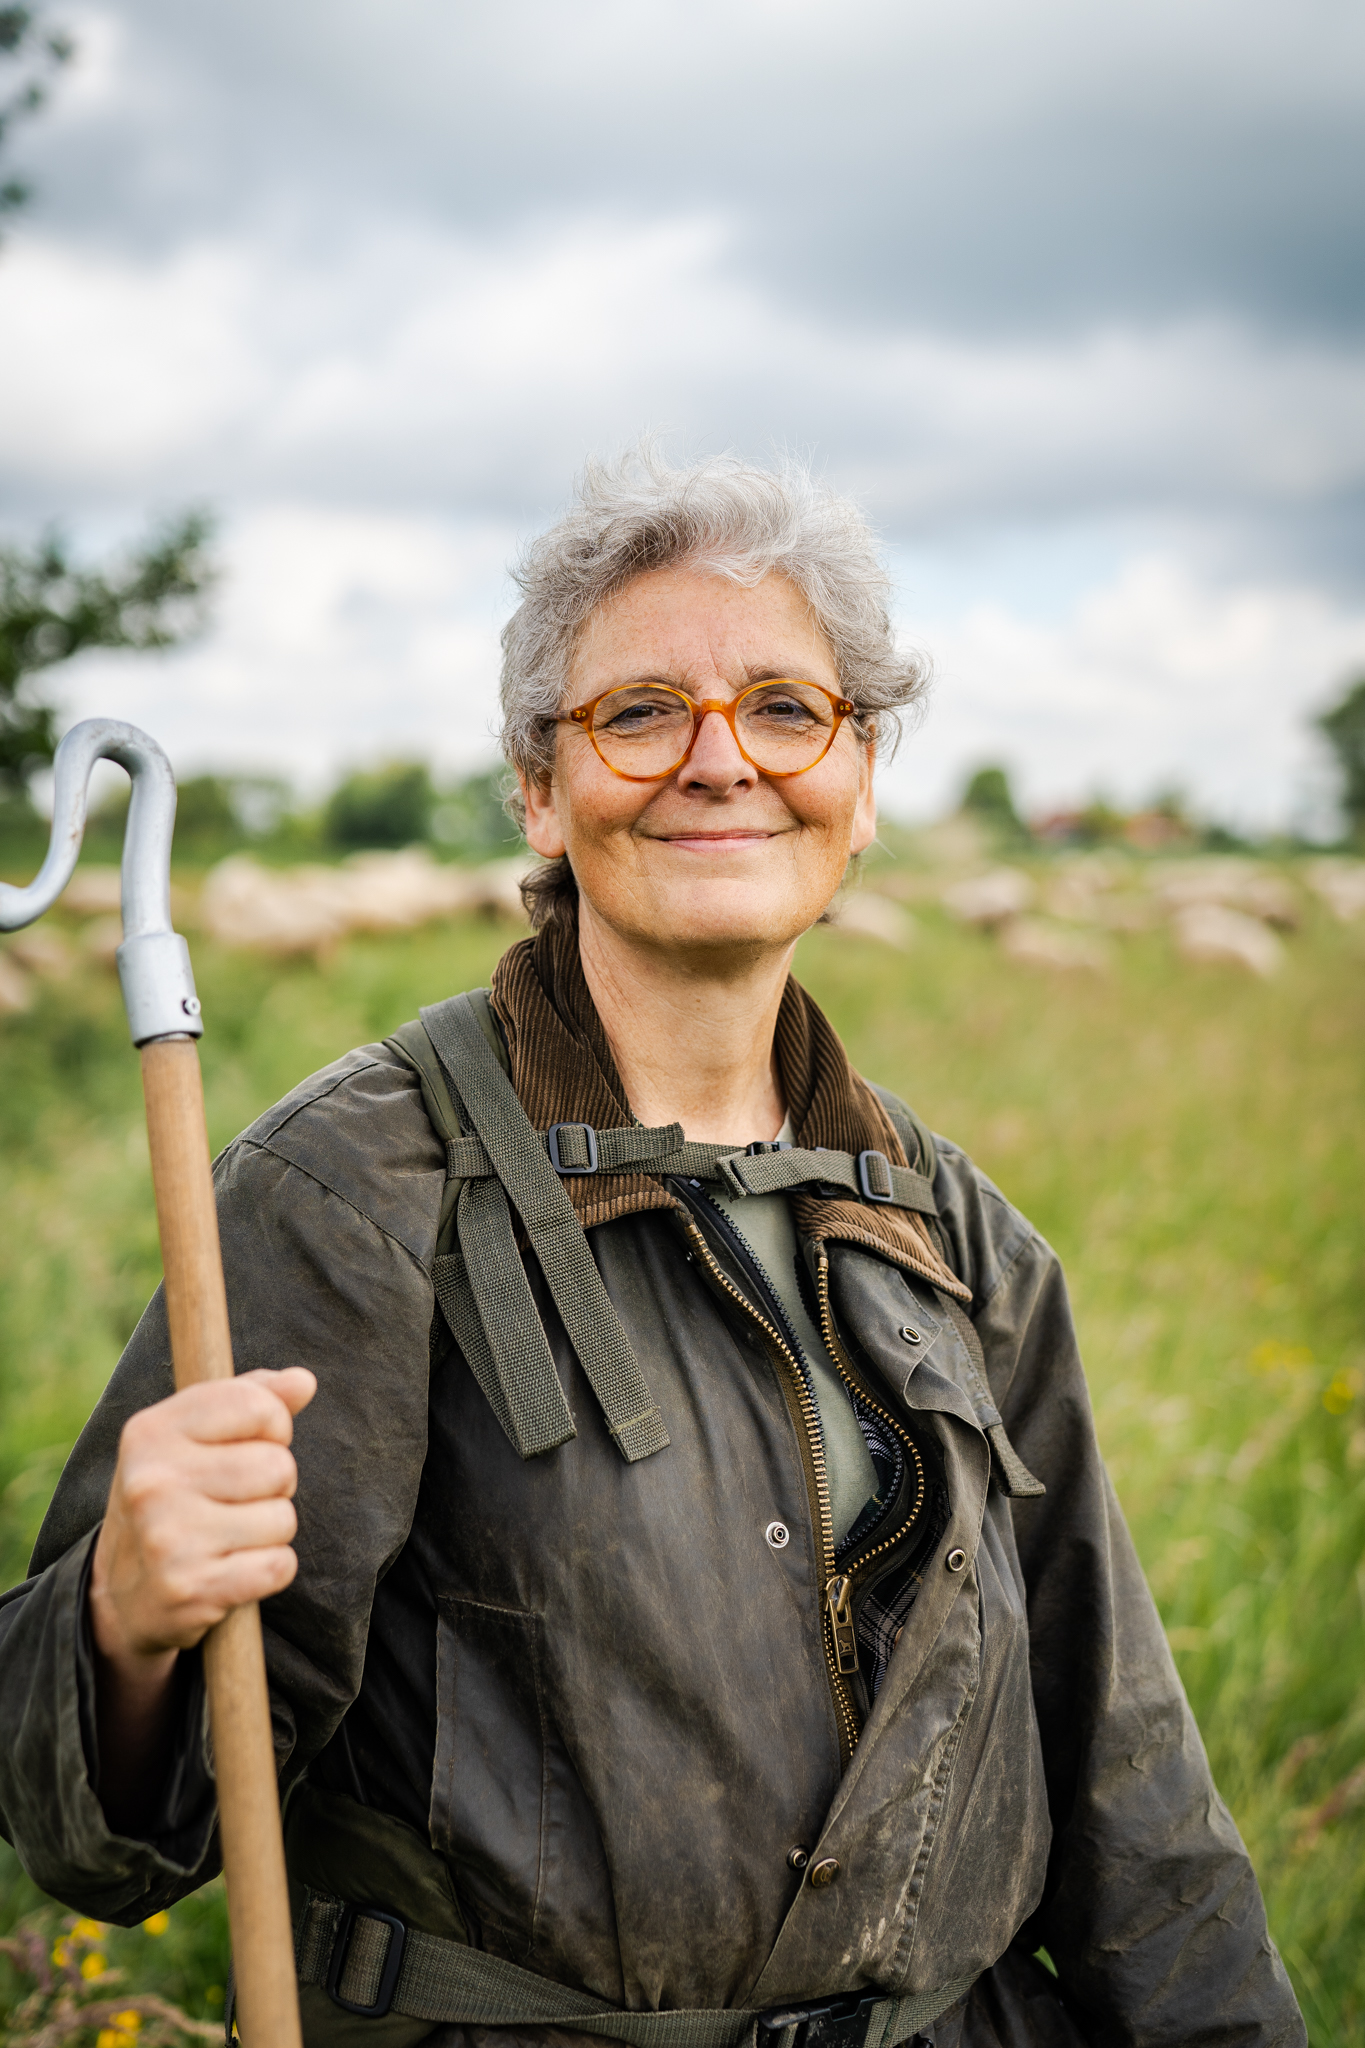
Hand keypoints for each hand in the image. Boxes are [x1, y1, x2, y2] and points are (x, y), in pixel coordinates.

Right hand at [90, 1367, 316, 1671]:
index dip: (273, 1425)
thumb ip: (250, 1397)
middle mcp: (152, 1482)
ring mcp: (168, 1538)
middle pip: (278, 1465)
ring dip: (271, 1531)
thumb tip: (303, 1381)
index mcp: (151, 1432)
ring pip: (283, 1518)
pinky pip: (279, 1566)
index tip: (251, 1443)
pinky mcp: (191, 1588)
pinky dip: (270, 1569)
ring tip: (231, 1535)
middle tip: (236, 1500)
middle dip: (275, 1485)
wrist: (120, 1593)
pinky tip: (233, 1569)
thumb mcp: (192, 1436)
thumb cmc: (173, 1497)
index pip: (256, 1405)